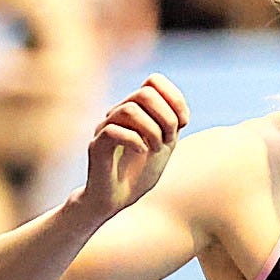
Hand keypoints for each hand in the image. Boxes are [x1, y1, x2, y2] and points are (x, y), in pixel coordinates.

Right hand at [80, 77, 187, 215]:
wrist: (118, 199)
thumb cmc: (140, 173)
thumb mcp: (165, 144)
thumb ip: (172, 122)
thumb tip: (178, 107)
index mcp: (136, 108)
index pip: (153, 80)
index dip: (174, 98)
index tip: (183, 124)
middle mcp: (119, 112)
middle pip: (145, 93)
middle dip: (166, 117)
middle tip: (168, 140)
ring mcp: (106, 127)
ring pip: (129, 110)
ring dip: (151, 130)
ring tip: (155, 149)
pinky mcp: (96, 145)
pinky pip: (113, 131)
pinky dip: (134, 141)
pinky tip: (142, 153)